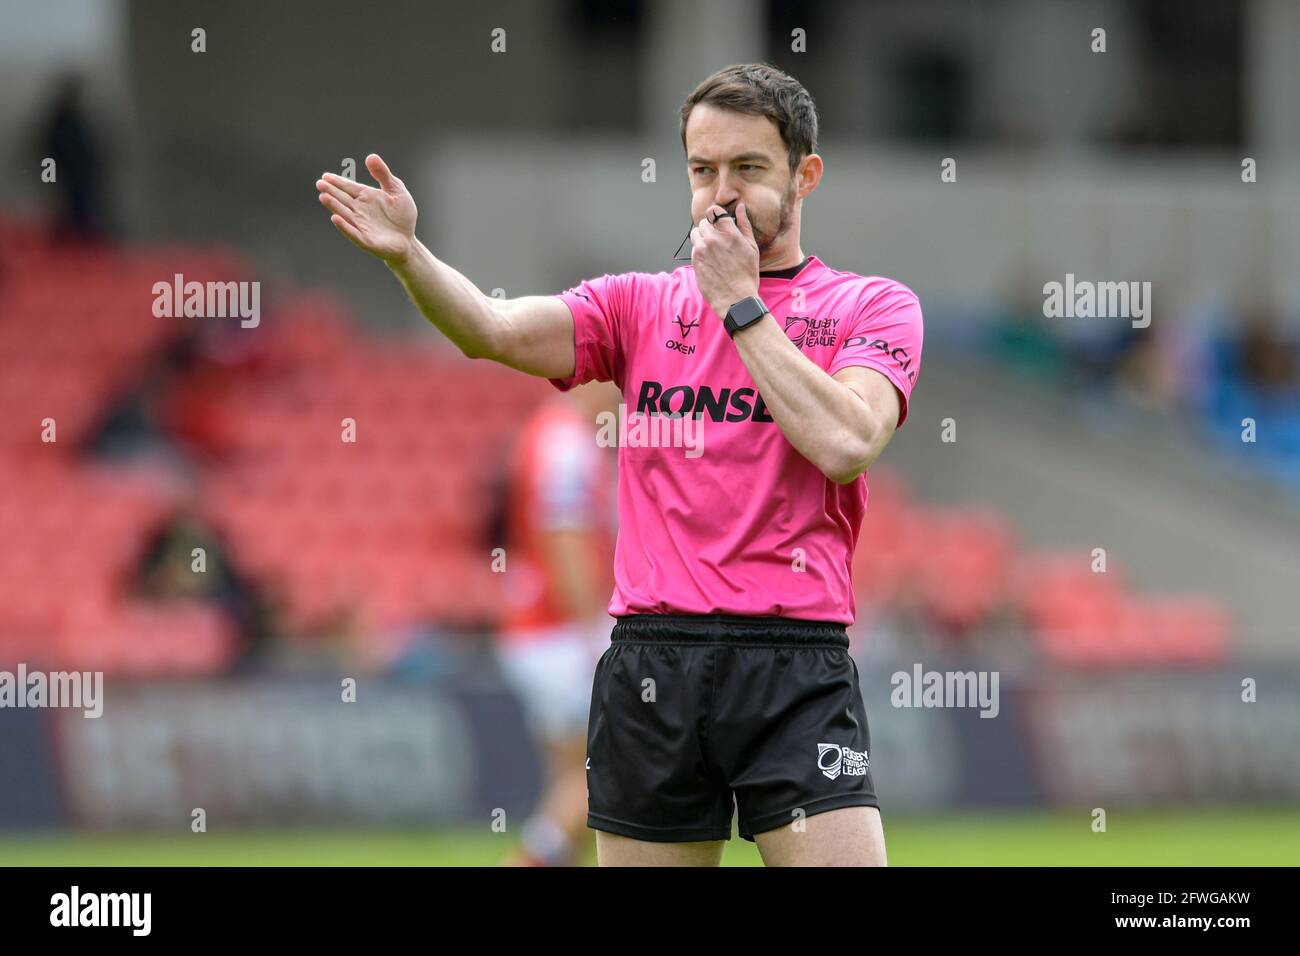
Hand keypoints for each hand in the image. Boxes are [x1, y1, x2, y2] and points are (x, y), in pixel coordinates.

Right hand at [316, 154, 416, 266]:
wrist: (408, 240)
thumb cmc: (402, 215)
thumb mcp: (396, 191)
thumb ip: (384, 175)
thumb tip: (370, 156)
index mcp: (365, 197)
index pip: (348, 187)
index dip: (337, 182)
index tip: (325, 176)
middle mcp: (359, 210)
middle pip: (343, 199)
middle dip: (331, 191)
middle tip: (320, 184)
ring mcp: (361, 225)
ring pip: (345, 214)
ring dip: (334, 206)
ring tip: (323, 196)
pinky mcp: (366, 240)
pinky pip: (353, 233)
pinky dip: (344, 227)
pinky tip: (335, 218)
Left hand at [690, 203, 759, 318]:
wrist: (736, 299)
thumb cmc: (747, 274)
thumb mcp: (751, 248)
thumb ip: (744, 225)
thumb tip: (740, 207)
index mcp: (728, 233)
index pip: (713, 210)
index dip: (716, 214)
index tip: (719, 220)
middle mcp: (712, 239)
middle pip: (703, 222)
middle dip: (710, 227)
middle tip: (719, 238)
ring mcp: (701, 250)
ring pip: (695, 233)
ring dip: (702, 236)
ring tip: (713, 247)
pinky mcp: (694, 261)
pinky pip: (693, 248)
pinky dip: (700, 249)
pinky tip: (710, 259)